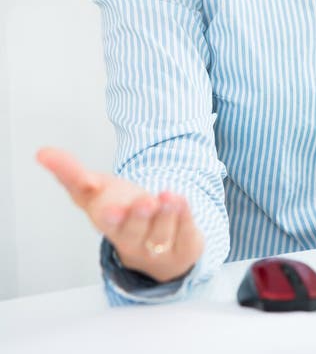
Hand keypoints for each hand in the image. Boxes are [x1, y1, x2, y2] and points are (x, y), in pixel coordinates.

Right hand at [36, 147, 203, 283]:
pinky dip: (184, 217)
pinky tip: (181, 201)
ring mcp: (156, 246)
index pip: (102, 219)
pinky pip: (185, 233)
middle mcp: (131, 239)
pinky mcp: (182, 246)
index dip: (107, 215)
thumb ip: (71, 173)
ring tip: (169, 197)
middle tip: (144, 202)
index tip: (108, 209)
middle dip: (138, 217)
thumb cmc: (121, 212)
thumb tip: (42, 153)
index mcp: (107, 223)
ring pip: (161, 233)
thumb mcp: (95, 191)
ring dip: (166, 214)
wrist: (156, 250)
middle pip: (133, 231)